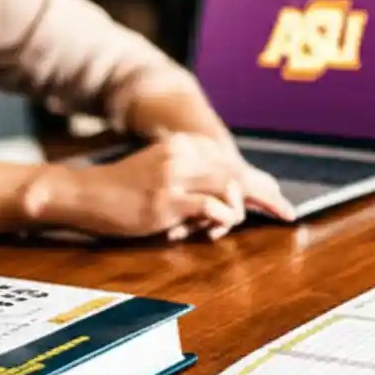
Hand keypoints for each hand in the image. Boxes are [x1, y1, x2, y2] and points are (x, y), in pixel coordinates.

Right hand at [124, 90, 294, 221]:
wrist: (86, 194)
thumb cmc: (125, 190)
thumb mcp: (163, 173)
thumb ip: (194, 179)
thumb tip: (232, 197)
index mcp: (186, 145)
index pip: (234, 162)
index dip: (260, 182)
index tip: (279, 200)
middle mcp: (184, 154)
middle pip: (240, 173)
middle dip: (268, 196)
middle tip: (288, 213)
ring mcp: (176, 176)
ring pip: (230, 189)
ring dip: (239, 212)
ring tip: (230, 226)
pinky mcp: (167, 200)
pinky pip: (211, 208)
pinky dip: (222, 220)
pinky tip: (216, 229)